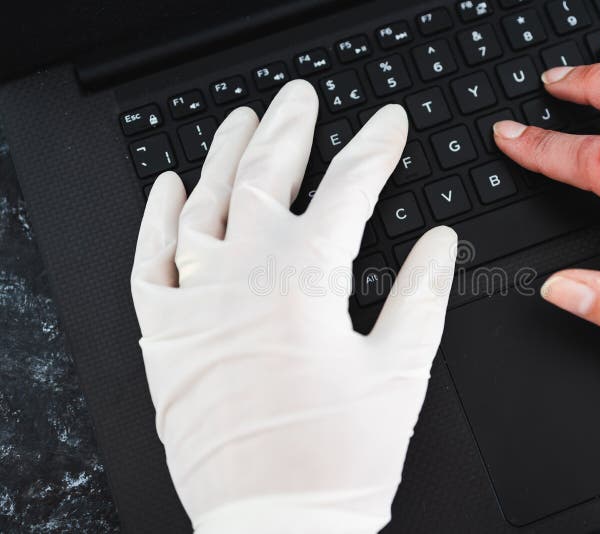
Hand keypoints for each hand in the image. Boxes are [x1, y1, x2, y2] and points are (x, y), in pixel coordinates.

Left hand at [130, 80, 455, 532]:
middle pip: (267, 180)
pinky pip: (149, 261)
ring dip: (224, 154)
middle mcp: (243, 283)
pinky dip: (155, 218)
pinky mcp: (166, 338)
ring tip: (243, 119)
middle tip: (303, 98)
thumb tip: (440, 242)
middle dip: (291, 129)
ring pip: (205, 205)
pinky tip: (168, 187)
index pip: (348, 192)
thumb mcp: (400, 372)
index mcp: (306, 287)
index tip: (387, 123)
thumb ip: (422, 295)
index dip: (373, 149)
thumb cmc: (338, 463)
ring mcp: (196, 306)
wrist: (276, 529)